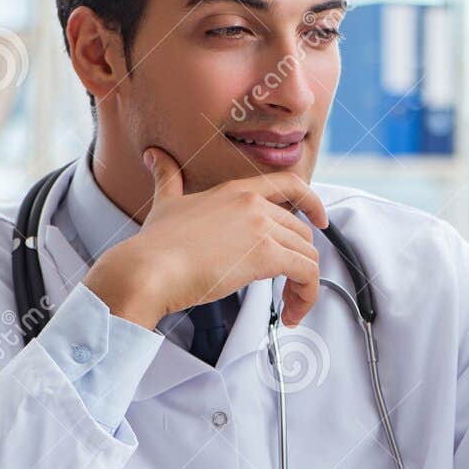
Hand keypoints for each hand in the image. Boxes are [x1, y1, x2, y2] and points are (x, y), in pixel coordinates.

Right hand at [83, 146, 328, 329]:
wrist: (147, 269)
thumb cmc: (154, 244)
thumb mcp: (165, 203)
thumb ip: (167, 178)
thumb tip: (155, 156)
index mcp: (236, 191)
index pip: (290, 184)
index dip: (312, 202)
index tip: (320, 219)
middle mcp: (254, 204)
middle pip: (301, 231)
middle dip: (299, 260)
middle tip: (287, 286)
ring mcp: (262, 228)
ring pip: (307, 254)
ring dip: (304, 285)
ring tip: (289, 306)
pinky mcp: (266, 255)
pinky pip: (307, 273)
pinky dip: (307, 295)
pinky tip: (291, 312)